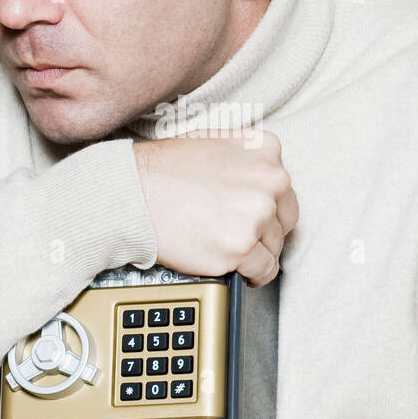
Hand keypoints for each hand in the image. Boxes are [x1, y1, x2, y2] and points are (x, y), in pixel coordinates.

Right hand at [133, 128, 298, 286]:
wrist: (133, 193)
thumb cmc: (162, 169)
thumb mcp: (213, 143)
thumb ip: (244, 161)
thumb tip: (258, 184)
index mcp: (265, 150)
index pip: (283, 189)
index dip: (268, 208)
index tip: (254, 218)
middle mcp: (269, 180)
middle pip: (284, 220)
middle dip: (266, 232)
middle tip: (241, 236)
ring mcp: (256, 214)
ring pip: (275, 247)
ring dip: (255, 253)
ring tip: (227, 249)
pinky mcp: (241, 247)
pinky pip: (264, 270)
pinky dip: (253, 275)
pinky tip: (236, 269)